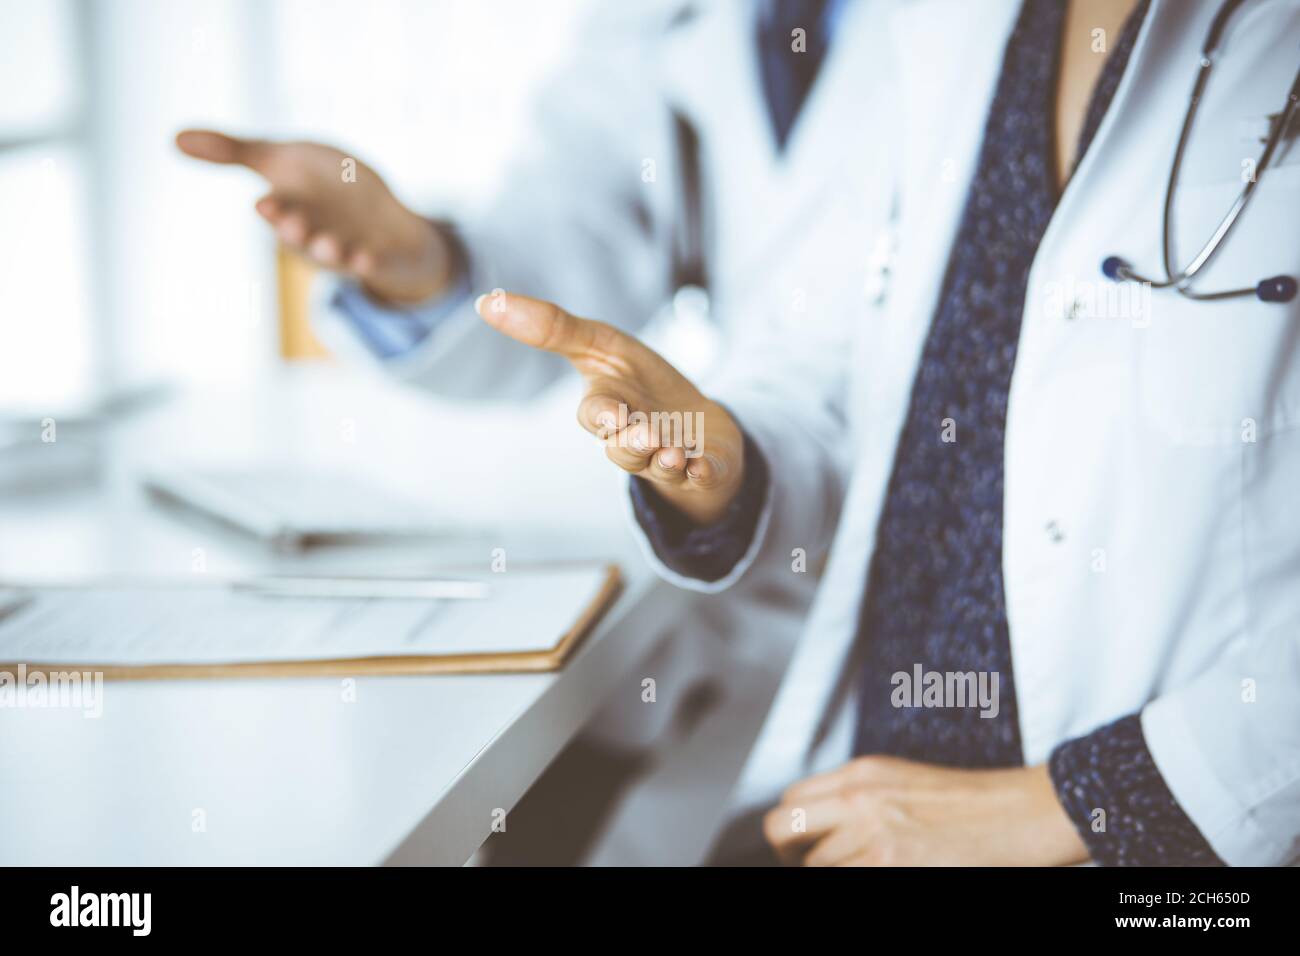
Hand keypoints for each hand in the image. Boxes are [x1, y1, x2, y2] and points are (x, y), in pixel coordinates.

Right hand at [175, 129, 451, 304]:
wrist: (380, 220)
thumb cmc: (324, 187)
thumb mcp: (283, 160)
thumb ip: (234, 152)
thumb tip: (173, 137)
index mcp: (290, 211)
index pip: (278, 211)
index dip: (273, 209)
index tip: (265, 203)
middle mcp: (315, 235)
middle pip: (302, 237)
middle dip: (296, 231)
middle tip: (292, 223)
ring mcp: (348, 249)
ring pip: (335, 256)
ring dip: (330, 252)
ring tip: (330, 244)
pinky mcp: (380, 258)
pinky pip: (375, 265)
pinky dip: (370, 263)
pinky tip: (368, 259)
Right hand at [475, 291, 745, 525]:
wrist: (697, 423)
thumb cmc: (640, 386)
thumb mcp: (601, 347)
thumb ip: (552, 328)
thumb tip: (485, 301)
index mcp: (609, 410)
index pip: (596, 415)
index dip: (603, 415)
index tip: (612, 414)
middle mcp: (634, 440)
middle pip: (625, 449)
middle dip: (632, 444)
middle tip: (644, 437)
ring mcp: (668, 457)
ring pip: (660, 466)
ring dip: (666, 461)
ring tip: (673, 454)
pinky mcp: (705, 467)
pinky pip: (703, 475)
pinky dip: (704, 472)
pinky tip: (705, 466)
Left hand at [764, 756, 1089, 865]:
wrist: (1027, 811)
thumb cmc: (977, 804)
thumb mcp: (905, 784)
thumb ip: (862, 800)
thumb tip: (828, 830)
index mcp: (862, 774)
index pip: (792, 800)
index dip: (791, 831)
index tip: (800, 848)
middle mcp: (859, 798)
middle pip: (784, 829)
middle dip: (791, 854)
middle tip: (806, 865)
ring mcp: (873, 833)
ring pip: (815, 865)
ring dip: (833, 872)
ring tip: (867, 868)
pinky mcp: (890, 863)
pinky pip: (844, 880)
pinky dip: (855, 879)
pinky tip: (882, 874)